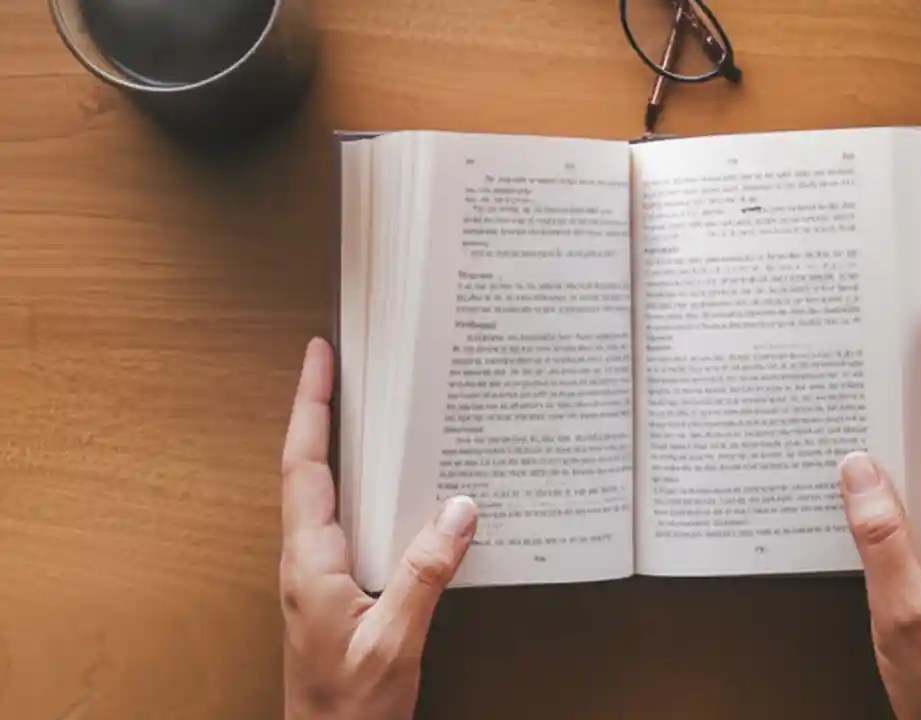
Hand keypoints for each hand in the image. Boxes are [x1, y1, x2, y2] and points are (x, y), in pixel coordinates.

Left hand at [280, 338, 476, 719]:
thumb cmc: (350, 707)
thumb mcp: (395, 641)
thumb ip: (426, 573)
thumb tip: (459, 508)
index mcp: (310, 563)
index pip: (304, 466)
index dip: (310, 406)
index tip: (319, 357)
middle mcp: (305, 560)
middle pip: (305, 467)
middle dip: (320, 409)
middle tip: (344, 365)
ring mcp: (314, 574)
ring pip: (320, 492)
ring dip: (337, 445)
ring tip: (367, 408)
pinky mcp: (331, 588)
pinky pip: (342, 520)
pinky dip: (360, 487)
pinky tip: (391, 487)